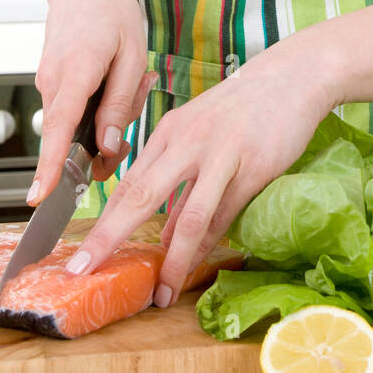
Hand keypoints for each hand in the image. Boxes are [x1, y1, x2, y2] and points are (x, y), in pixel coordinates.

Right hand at [27, 0, 156, 205]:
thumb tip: (106, 148)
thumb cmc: (111, 10)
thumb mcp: (132, 56)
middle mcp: (52, 81)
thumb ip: (118, 105)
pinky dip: (99, 101)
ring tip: (131, 75)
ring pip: (78, 122)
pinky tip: (118, 73)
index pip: (59, 130)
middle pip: (75, 135)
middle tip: (139, 90)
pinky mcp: (50, 81)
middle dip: (109, 134)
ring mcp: (47, 81)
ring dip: (108, 112)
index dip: (50, 166)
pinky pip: (75, 108)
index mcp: (75, 72)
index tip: (40, 196)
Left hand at [63, 37, 337, 305]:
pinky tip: (194, 268)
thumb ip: (179, 176)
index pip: (126, 183)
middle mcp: (186, 142)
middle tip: (83, 269)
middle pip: (140, 196)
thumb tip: (164, 229)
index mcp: (168, 132)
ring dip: (171, 261)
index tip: (81, 252)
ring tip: (160, 294)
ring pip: (188, 217)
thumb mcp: (199, 131)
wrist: (291, 78)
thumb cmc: (241, 108)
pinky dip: (207, 247)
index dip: (102, 221)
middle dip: (108, 237)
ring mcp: (220, 155)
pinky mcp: (252, 168)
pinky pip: (224, 215)